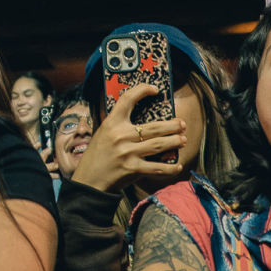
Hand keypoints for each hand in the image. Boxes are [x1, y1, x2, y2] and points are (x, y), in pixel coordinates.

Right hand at [69, 81, 188, 193]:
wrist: (88, 180)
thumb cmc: (97, 156)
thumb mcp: (103, 134)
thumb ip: (119, 126)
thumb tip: (143, 121)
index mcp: (111, 123)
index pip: (127, 99)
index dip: (142, 90)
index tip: (154, 89)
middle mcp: (120, 136)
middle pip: (153, 127)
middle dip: (172, 126)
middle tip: (181, 124)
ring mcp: (127, 153)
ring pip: (158, 144)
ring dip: (174, 142)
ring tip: (183, 140)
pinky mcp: (132, 169)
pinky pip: (157, 167)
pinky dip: (170, 167)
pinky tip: (178, 165)